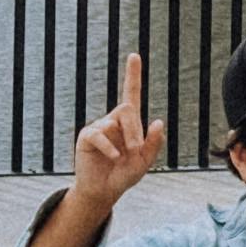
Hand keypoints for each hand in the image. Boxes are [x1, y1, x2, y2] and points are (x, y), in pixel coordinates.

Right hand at [67, 52, 167, 201]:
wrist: (104, 191)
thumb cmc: (125, 175)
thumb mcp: (145, 161)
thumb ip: (153, 143)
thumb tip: (157, 121)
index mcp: (129, 123)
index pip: (131, 93)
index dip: (133, 74)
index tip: (134, 55)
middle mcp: (113, 120)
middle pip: (127, 109)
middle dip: (135, 128)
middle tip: (136, 149)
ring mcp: (99, 127)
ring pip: (115, 121)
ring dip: (125, 139)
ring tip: (123, 157)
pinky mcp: (87, 137)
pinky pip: (99, 134)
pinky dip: (109, 146)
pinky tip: (114, 157)